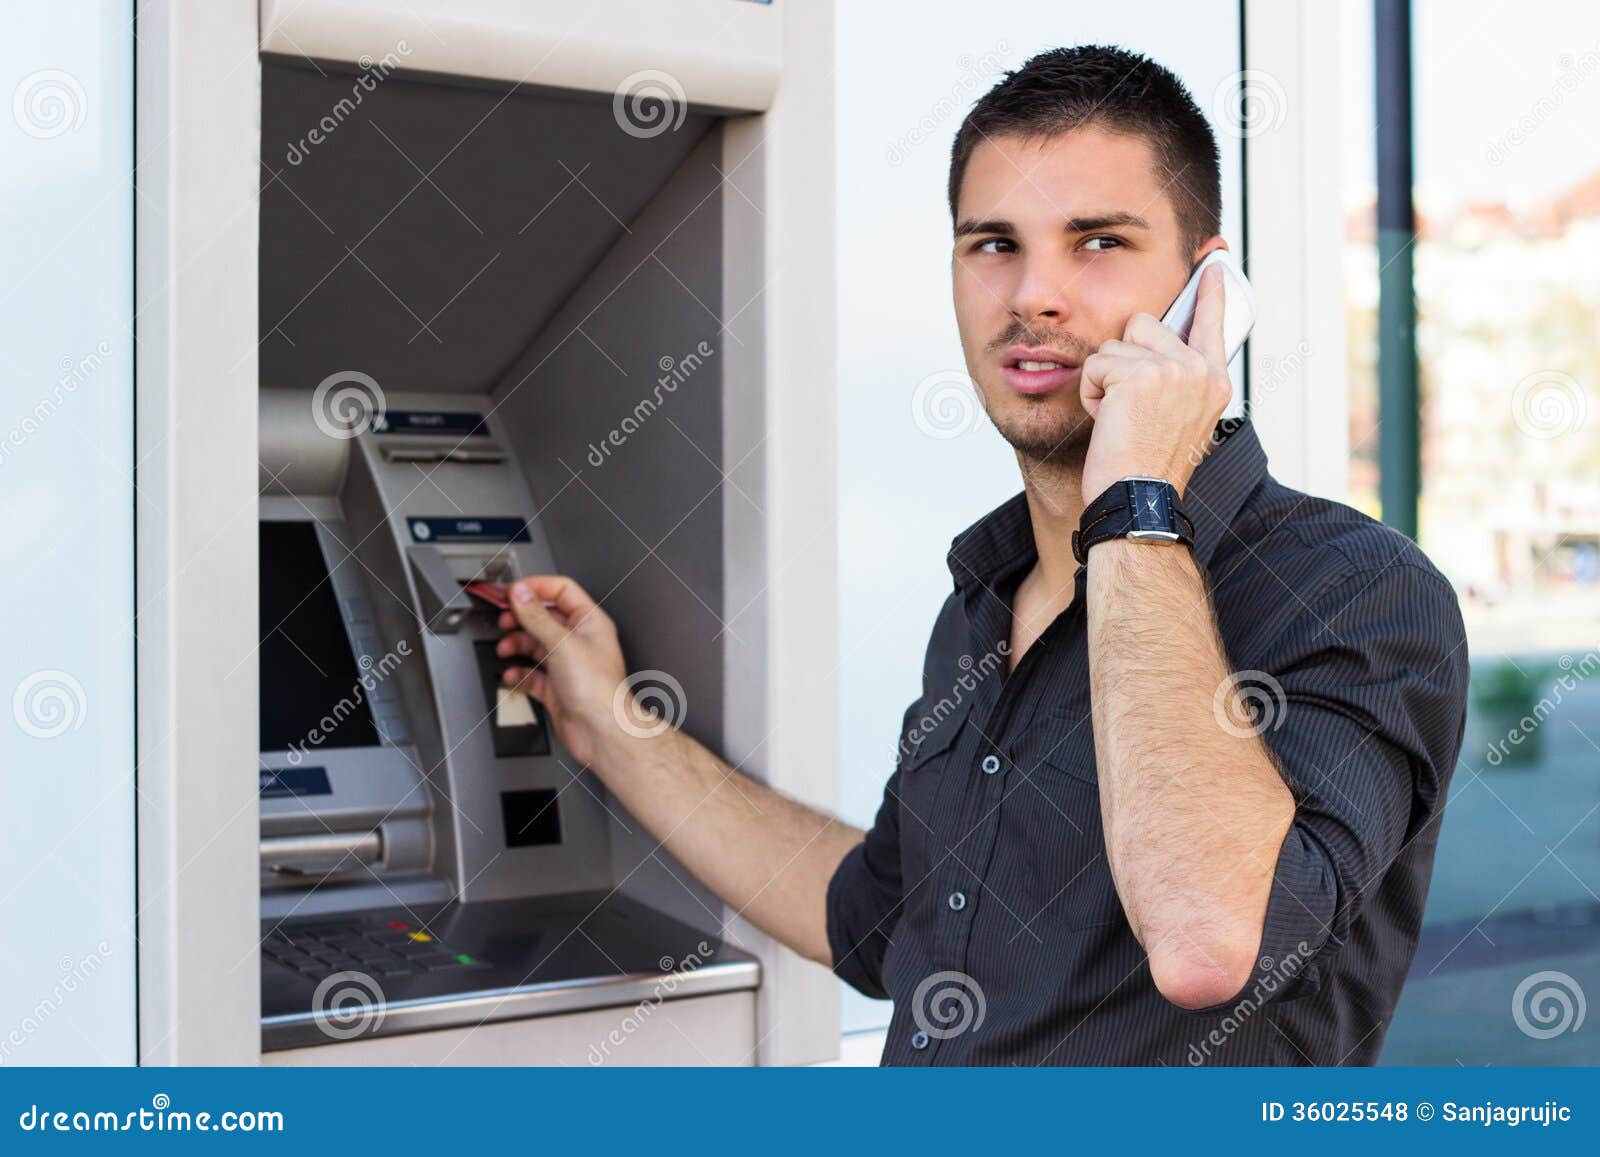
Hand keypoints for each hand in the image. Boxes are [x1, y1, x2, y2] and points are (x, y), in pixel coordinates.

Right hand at [496, 575, 627, 769]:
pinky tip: (512, 674)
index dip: (536, 587)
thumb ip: (538, 617)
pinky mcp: (556, 688)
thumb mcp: (562, 643)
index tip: (513, 591)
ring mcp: (567, 665)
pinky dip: (519, 673)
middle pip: (544, 617)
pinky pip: (532, 674)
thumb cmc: (599, 690)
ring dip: (516, 645)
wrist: (601, 732)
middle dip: (521, 618)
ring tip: (505, 648)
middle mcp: (579, 641)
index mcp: (590, 622)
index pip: (562, 591)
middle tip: (504, 619)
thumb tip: (521, 593)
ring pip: (535, 645)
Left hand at [1078, 262, 1233, 504]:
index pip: (1214, 324)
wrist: (1141, 501)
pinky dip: (1091, 394)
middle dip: (1122, 359)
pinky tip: (1109, 424)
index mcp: (1214, 382)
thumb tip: (1160, 349)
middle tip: (1130, 407)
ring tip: (1121, 419)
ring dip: (1105, 381)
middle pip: (1144, 324)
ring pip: (1115, 345)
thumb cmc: (1149, 470)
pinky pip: (1096, 365)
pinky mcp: (1139, 375)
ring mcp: (1173, 369)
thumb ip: (1178, 382)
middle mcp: (1200, 371)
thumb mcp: (1179, 421)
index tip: (1214, 263)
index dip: (1211, 293)